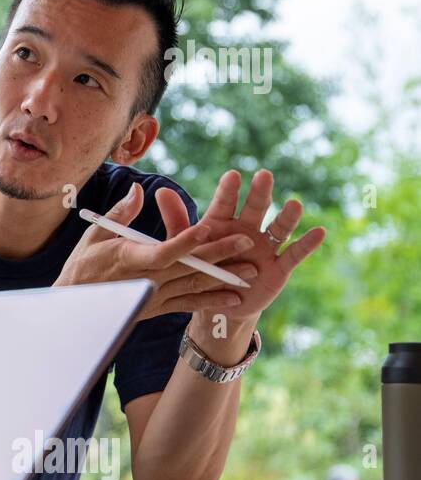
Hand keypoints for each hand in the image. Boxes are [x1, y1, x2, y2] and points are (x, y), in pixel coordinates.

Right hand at [54, 181, 262, 320]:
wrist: (75, 307)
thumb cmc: (83, 265)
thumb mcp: (95, 234)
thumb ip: (121, 213)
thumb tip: (140, 189)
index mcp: (129, 258)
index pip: (163, 250)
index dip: (185, 241)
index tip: (206, 228)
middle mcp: (145, 279)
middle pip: (188, 266)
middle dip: (219, 254)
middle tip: (246, 241)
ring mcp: (153, 297)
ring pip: (193, 286)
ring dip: (223, 279)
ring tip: (251, 271)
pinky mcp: (157, 308)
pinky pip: (188, 305)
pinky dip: (211, 302)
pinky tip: (233, 298)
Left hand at [187, 169, 325, 323]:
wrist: (217, 303)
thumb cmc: (199, 269)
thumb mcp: (184, 249)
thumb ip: (177, 222)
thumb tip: (161, 191)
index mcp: (221, 225)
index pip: (224, 204)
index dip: (228, 191)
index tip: (232, 176)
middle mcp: (246, 231)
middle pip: (254, 209)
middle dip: (260, 194)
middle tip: (264, 176)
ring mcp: (264, 247)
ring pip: (278, 228)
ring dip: (287, 217)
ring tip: (294, 204)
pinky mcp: (278, 267)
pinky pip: (294, 254)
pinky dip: (306, 243)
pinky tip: (319, 231)